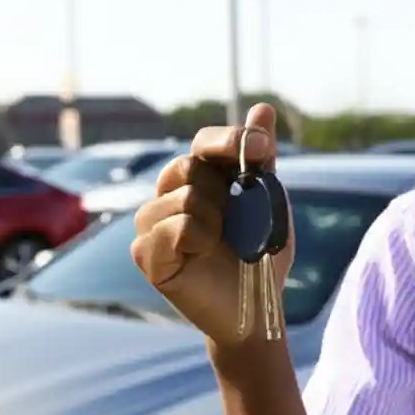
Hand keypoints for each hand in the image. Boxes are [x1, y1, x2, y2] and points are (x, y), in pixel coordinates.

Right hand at [130, 104, 294, 347]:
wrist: (255, 308)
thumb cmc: (260, 255)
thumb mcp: (269, 202)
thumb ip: (261, 158)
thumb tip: (263, 107)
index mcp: (198, 178)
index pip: (204, 143)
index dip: (231, 141)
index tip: (264, 148)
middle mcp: (168, 194)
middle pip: (189, 166)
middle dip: (225, 193)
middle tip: (237, 223)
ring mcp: (151, 223)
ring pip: (185, 197)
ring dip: (216, 223)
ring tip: (219, 245)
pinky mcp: (145, 252)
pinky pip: (174, 228)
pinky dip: (198, 241)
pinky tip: (200, 257)